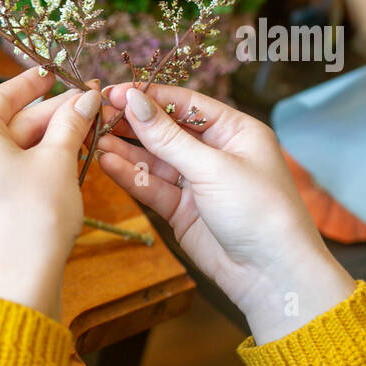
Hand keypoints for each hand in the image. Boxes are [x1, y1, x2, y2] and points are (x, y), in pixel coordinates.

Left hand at [0, 67, 100, 321]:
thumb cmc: (34, 213)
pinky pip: (8, 175)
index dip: (35, 82)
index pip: (4, 95)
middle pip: (11, 124)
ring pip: (12, 151)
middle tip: (91, 104)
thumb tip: (86, 98)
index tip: (57, 72)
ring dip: (49, 140)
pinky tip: (67, 161)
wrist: (17, 281)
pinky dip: (36, 165)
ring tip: (87, 130)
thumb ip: (70, 123)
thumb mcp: (58, 159)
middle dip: (52, 114)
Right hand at [97, 84, 355, 343]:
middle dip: (132, 124)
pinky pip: (152, 186)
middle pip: (166, 130)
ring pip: (155, 160)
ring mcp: (197, 182)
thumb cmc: (259, 211)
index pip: (185, 104)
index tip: (113, 92)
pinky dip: (130, 175)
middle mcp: (215, 153)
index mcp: (235, 131)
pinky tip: (107, 163)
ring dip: (125, 150)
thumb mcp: (212, 167)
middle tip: (96, 115)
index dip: (149, 97)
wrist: (271, 273)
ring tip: (94, 140)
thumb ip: (168, 137)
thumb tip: (134, 102)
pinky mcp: (182, 209)